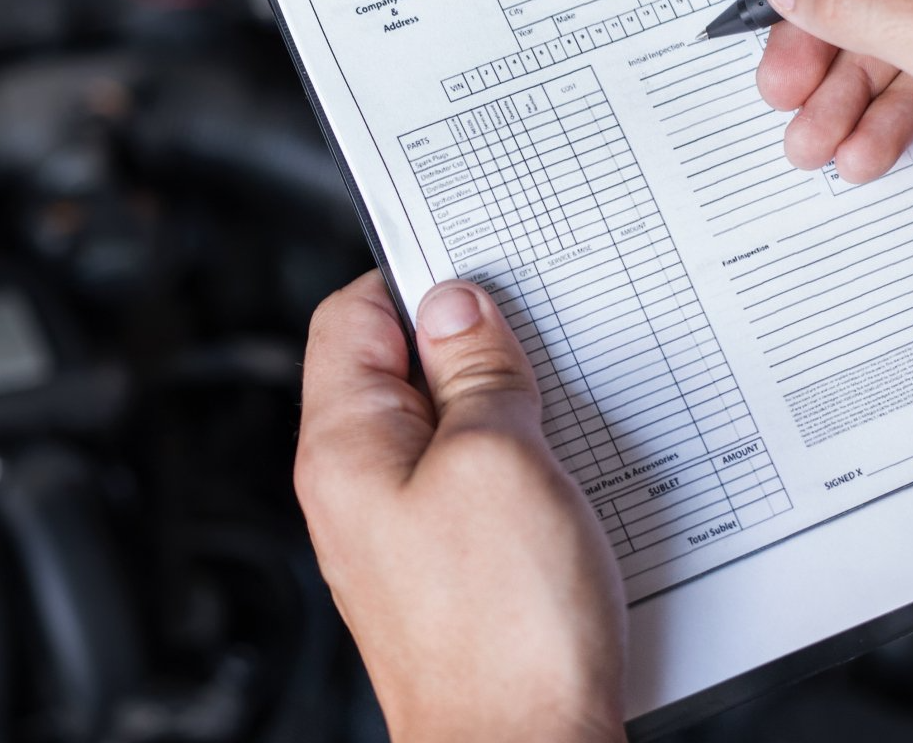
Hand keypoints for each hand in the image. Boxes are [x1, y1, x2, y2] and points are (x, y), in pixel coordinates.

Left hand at [296, 271, 625, 742]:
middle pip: (401, 371)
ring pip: (449, 432)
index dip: (416, 281)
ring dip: (507, 414)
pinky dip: (522, 472)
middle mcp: (358, 490)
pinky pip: (478, 490)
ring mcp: (402, 535)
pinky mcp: (450, 574)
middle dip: (472, 349)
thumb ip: (477, 372)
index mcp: (344, 447)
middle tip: (536, 348)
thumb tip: (458, 306)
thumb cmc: (502, 637)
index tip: (482, 275)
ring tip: (557, 423)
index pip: (350, 315)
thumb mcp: (501, 461)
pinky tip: (568, 484)